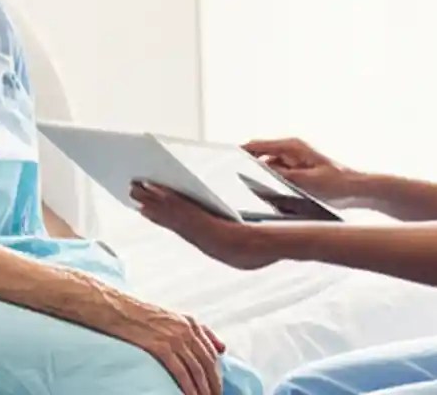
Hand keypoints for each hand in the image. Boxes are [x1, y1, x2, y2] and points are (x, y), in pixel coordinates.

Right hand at [122, 304, 225, 394]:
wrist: (121, 311)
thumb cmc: (145, 317)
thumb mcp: (177, 319)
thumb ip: (201, 332)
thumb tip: (222, 348)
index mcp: (192, 323)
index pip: (211, 352)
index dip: (217, 372)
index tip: (219, 385)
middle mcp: (187, 330)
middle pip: (207, 362)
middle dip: (214, 382)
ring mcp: (175, 339)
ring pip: (196, 369)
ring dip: (203, 388)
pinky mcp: (162, 348)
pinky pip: (180, 372)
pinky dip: (188, 386)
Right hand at [130, 181, 278, 269]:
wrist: (303, 237)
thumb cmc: (281, 228)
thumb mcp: (251, 226)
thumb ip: (228, 220)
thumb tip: (210, 202)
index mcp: (223, 246)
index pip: (189, 229)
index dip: (166, 217)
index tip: (147, 205)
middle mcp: (217, 248)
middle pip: (179, 224)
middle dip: (154, 207)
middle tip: (133, 190)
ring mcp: (219, 244)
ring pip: (180, 220)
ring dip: (156, 204)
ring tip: (138, 188)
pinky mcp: (224, 237)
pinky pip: (192, 218)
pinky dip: (171, 205)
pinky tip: (158, 192)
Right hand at [242, 138, 359, 205]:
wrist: (357, 190)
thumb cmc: (337, 183)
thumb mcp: (307, 181)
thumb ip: (283, 176)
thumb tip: (260, 172)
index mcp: (291, 147)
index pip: (256, 146)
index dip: (238, 153)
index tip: (222, 161)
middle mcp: (290, 151)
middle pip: (259, 156)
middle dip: (247, 168)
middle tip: (232, 183)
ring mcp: (293, 161)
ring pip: (267, 169)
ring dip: (261, 180)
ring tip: (252, 194)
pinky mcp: (297, 172)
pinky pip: (277, 176)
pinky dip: (272, 185)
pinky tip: (270, 198)